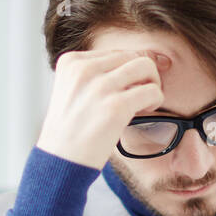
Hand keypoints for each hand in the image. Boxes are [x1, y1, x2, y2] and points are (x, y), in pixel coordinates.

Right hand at [36, 49, 166, 168]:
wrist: (60, 161)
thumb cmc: (71, 131)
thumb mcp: (73, 92)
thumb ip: (96, 75)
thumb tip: (143, 60)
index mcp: (71, 62)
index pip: (115, 53)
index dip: (126, 72)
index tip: (123, 92)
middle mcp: (84, 70)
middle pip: (132, 55)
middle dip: (142, 75)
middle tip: (138, 97)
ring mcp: (100, 87)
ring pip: (146, 66)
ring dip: (152, 83)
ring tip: (144, 102)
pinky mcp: (116, 107)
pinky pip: (152, 91)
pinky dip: (156, 100)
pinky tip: (145, 111)